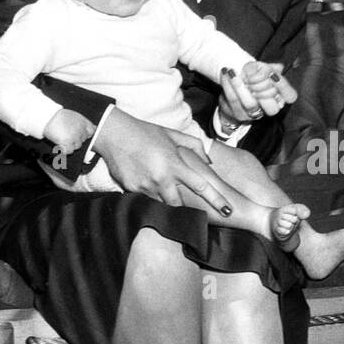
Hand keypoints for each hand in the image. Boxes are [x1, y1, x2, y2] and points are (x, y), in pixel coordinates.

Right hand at [43, 108, 96, 151]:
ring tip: (62, 138)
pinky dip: (65, 150)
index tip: (81, 135)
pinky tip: (61, 145)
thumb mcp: (74, 116)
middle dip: (76, 139)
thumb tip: (93, 128)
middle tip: (67, 135)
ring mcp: (75, 137)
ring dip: (71, 144)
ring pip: (77, 146)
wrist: (48, 117)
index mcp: (83, 122)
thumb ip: (82, 122)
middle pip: (83, 140)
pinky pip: (70, 151)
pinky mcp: (68, 142)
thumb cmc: (58, 116)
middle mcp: (81, 130)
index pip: (92, 132)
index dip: (86, 134)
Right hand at [95, 108, 233, 213]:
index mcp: (175, 165)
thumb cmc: (146, 132)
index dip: (216, 200)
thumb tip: (209, 161)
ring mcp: (146, 187)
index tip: (229, 210)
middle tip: (188, 207)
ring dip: (165, 200)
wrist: (114, 134)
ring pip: (162, 204)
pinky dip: (149, 195)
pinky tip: (145, 182)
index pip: (201, 187)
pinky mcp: (132, 190)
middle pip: (180, 205)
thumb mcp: (173, 135)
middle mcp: (162, 179)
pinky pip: (145, 200)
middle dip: (184, 208)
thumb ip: (195, 146)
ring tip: (161, 191)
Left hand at [217, 63, 296, 126]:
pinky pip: (233, 100)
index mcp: (279, 99)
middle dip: (261, 88)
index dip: (284, 86)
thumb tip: (278, 67)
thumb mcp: (261, 74)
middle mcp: (269, 109)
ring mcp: (254, 114)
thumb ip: (269, 70)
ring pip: (250, 103)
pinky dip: (228, 85)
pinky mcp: (238, 114)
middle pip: (272, 107)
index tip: (273, 74)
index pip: (291, 96)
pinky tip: (225, 73)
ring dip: (239, 85)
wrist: (233, 98)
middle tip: (249, 76)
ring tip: (232, 71)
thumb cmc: (251, 83)